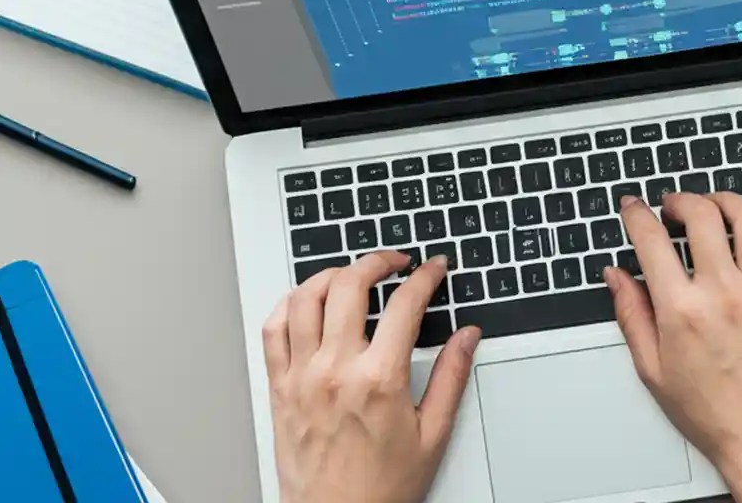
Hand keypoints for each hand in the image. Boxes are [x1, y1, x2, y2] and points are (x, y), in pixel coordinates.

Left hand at [263, 251, 481, 502]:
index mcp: (379, 380)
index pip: (405, 305)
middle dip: (378, 261)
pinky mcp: (280, 388)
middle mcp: (336, 370)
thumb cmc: (380, 488)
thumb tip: (467, 337)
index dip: (425, 277)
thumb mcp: (432, 434)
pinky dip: (289, 303)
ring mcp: (302, 376)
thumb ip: (452, 377)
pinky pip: (274, 329)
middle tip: (396, 262)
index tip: (433, 269)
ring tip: (352, 274)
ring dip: (332, 274)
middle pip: (350, 285)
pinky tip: (307, 300)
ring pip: (306, 297)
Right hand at [606, 184, 741, 502]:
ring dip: (722, 198)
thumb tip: (616, 275)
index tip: (633, 208)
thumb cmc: (711, 411)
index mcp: (681, 310)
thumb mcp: (652, 369)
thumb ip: (632, 315)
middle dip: (678, 200)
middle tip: (671, 206)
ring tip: (710, 203)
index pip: (651, 239)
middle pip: (699, 214)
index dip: (636, 214)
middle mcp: (722, 291)